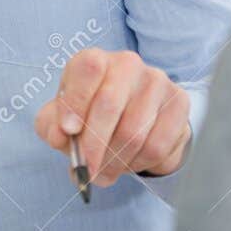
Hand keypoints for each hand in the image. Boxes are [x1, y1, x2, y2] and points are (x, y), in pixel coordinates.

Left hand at [34, 48, 191, 184]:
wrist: (133, 123)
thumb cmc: (90, 119)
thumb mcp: (60, 122)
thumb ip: (51, 127)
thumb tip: (61, 133)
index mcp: (93, 60)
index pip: (87, 69)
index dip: (76, 102)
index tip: (68, 131)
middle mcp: (127, 63)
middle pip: (109, 104)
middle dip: (94, 145)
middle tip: (87, 170)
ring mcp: (156, 81)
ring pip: (134, 132)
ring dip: (116, 161)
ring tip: (107, 170)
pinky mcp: (178, 102)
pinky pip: (157, 144)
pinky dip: (139, 163)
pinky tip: (130, 162)